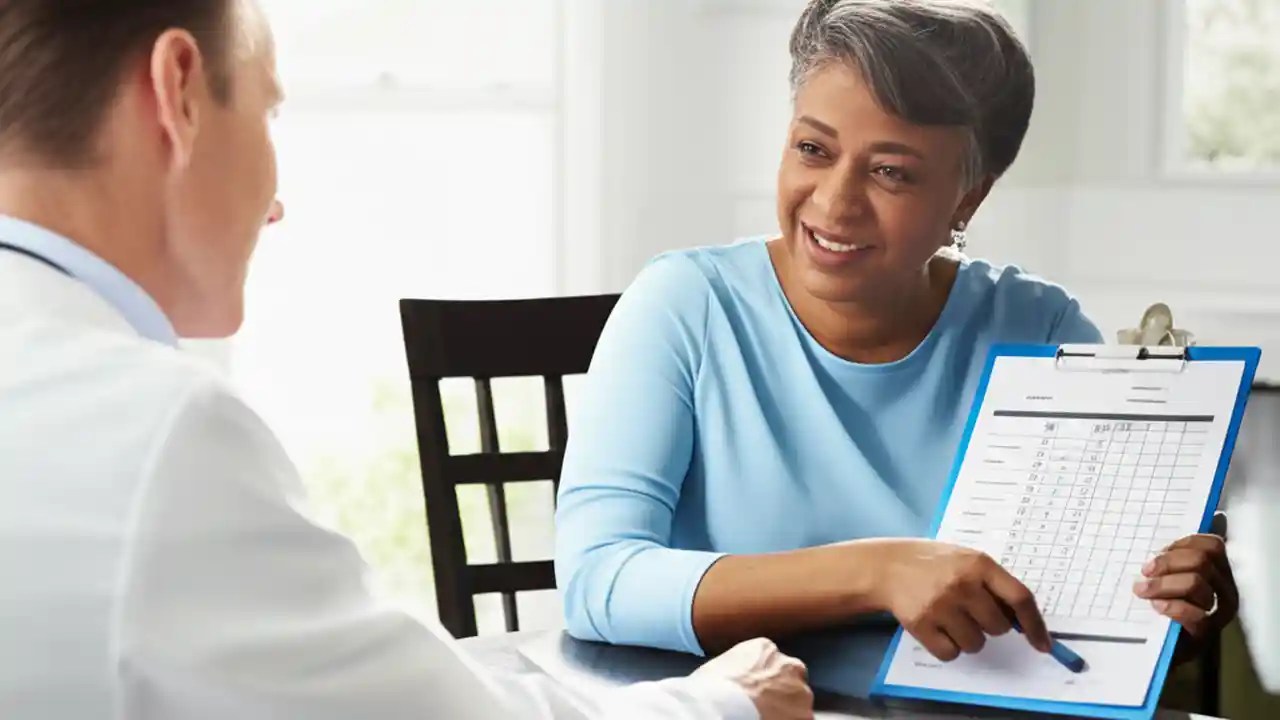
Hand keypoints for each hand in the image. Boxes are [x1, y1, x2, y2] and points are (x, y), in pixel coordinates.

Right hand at [693, 637, 813, 719]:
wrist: (721, 706)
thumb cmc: (711, 688)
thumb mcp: (720, 666)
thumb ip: (738, 669)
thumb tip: (734, 681)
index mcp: (765, 649)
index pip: (773, 663)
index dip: (766, 681)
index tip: (758, 693)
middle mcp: (788, 665)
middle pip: (791, 681)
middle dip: (782, 695)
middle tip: (765, 710)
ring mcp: (800, 691)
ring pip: (799, 704)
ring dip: (788, 713)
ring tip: (765, 719)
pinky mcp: (805, 716)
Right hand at [875, 539, 1051, 660]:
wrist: (887, 566)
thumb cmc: (935, 564)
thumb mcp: (967, 561)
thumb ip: (993, 584)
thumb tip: (1023, 622)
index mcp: (979, 564)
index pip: (1020, 598)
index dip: (1035, 625)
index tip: (1043, 644)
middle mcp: (962, 584)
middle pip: (999, 627)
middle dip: (990, 625)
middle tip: (971, 612)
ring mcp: (941, 605)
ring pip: (975, 644)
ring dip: (967, 637)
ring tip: (949, 616)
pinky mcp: (921, 624)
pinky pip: (951, 653)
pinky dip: (947, 647)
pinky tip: (936, 627)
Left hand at [1133, 533, 1237, 643]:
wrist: (1163, 646)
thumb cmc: (1164, 605)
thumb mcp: (1168, 578)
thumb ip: (1170, 563)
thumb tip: (1154, 553)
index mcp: (1218, 571)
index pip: (1212, 545)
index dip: (1183, 545)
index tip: (1159, 552)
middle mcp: (1225, 589)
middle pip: (1201, 560)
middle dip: (1167, 563)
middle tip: (1146, 572)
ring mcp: (1219, 612)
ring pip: (1195, 583)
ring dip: (1163, 584)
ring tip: (1142, 590)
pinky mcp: (1208, 633)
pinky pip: (1194, 614)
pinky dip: (1171, 606)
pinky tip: (1157, 606)